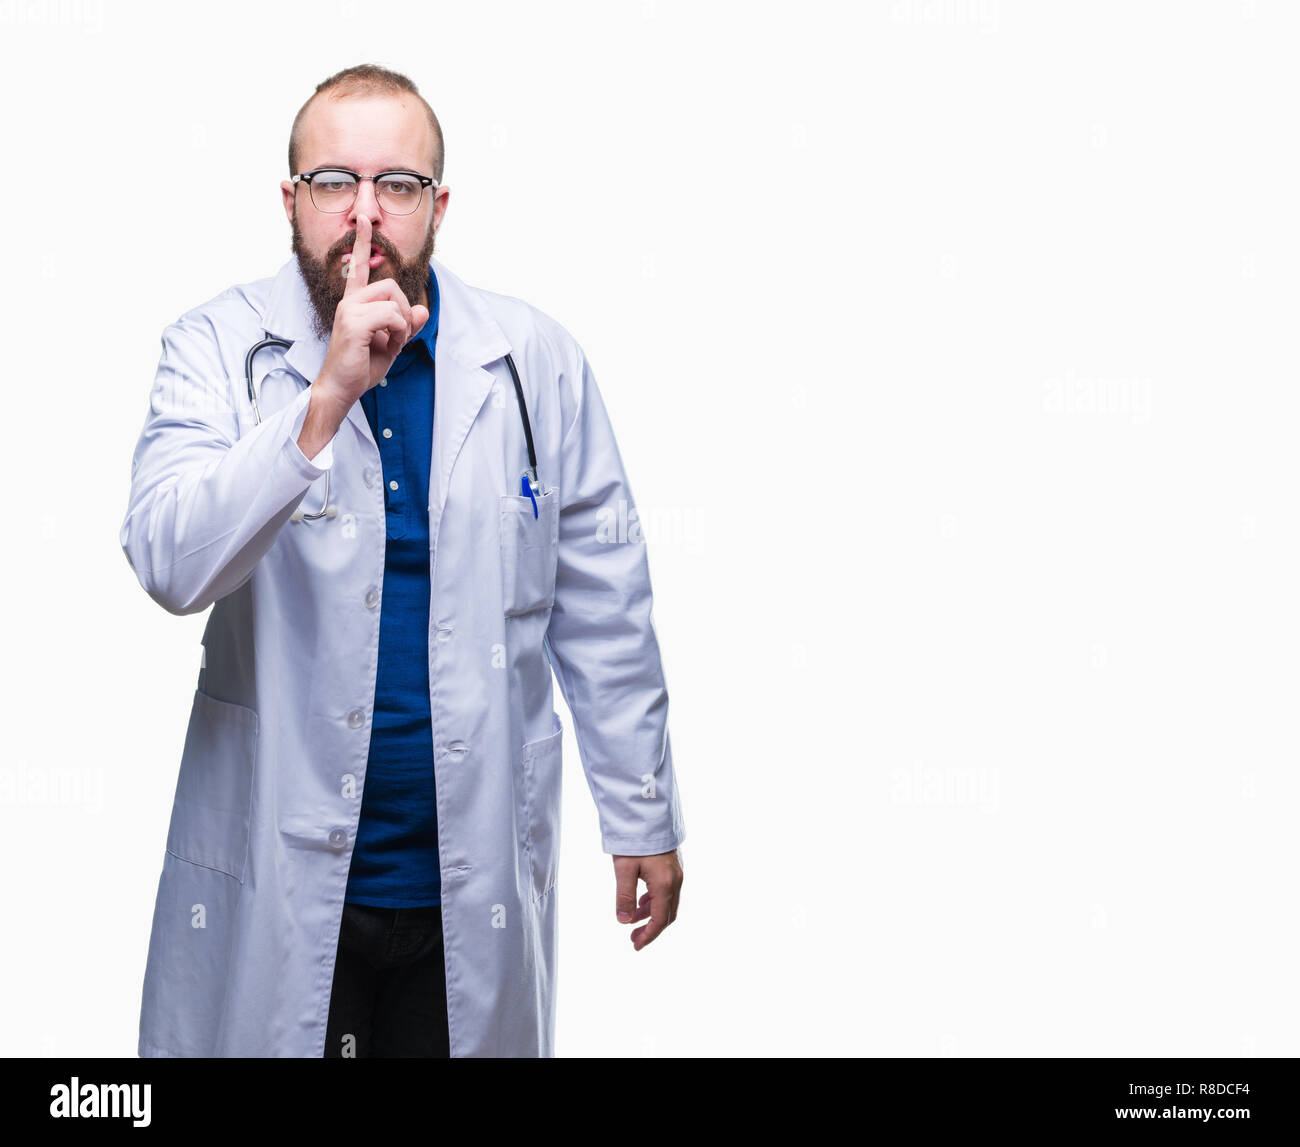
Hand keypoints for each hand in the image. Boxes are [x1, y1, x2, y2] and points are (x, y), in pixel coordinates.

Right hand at [315, 215, 429, 412]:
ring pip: (394, 301)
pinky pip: (392, 316)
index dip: (362, 242)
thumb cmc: (361, 366)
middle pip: (391, 286)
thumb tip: (422, 310)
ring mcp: (349, 310)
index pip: (358, 267)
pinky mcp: (354, 323)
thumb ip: (407, 325)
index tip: (363, 219)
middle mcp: (349, 302)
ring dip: (401, 326)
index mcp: (354, 302)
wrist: (341, 389)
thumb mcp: (392, 343)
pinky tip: (387, 346)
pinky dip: (398, 333)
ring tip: (389, 344)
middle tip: (396, 336)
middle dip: (404, 312)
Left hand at [612, 849, 682, 950]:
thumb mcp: (624, 869)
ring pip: (667, 903)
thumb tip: (624, 921)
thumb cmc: (635, 839)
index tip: (635, 946)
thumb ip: (625, 896)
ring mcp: (676, 872)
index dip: (648, 936)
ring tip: (633, 920)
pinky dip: (655, 901)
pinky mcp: (672, 865)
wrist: (648, 811)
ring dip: (651, 915)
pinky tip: (642, 901)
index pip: (659, 920)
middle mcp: (675, 881)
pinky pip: (667, 891)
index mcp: (664, 885)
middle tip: (633, 939)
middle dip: (651, 929)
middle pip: (667, 915)